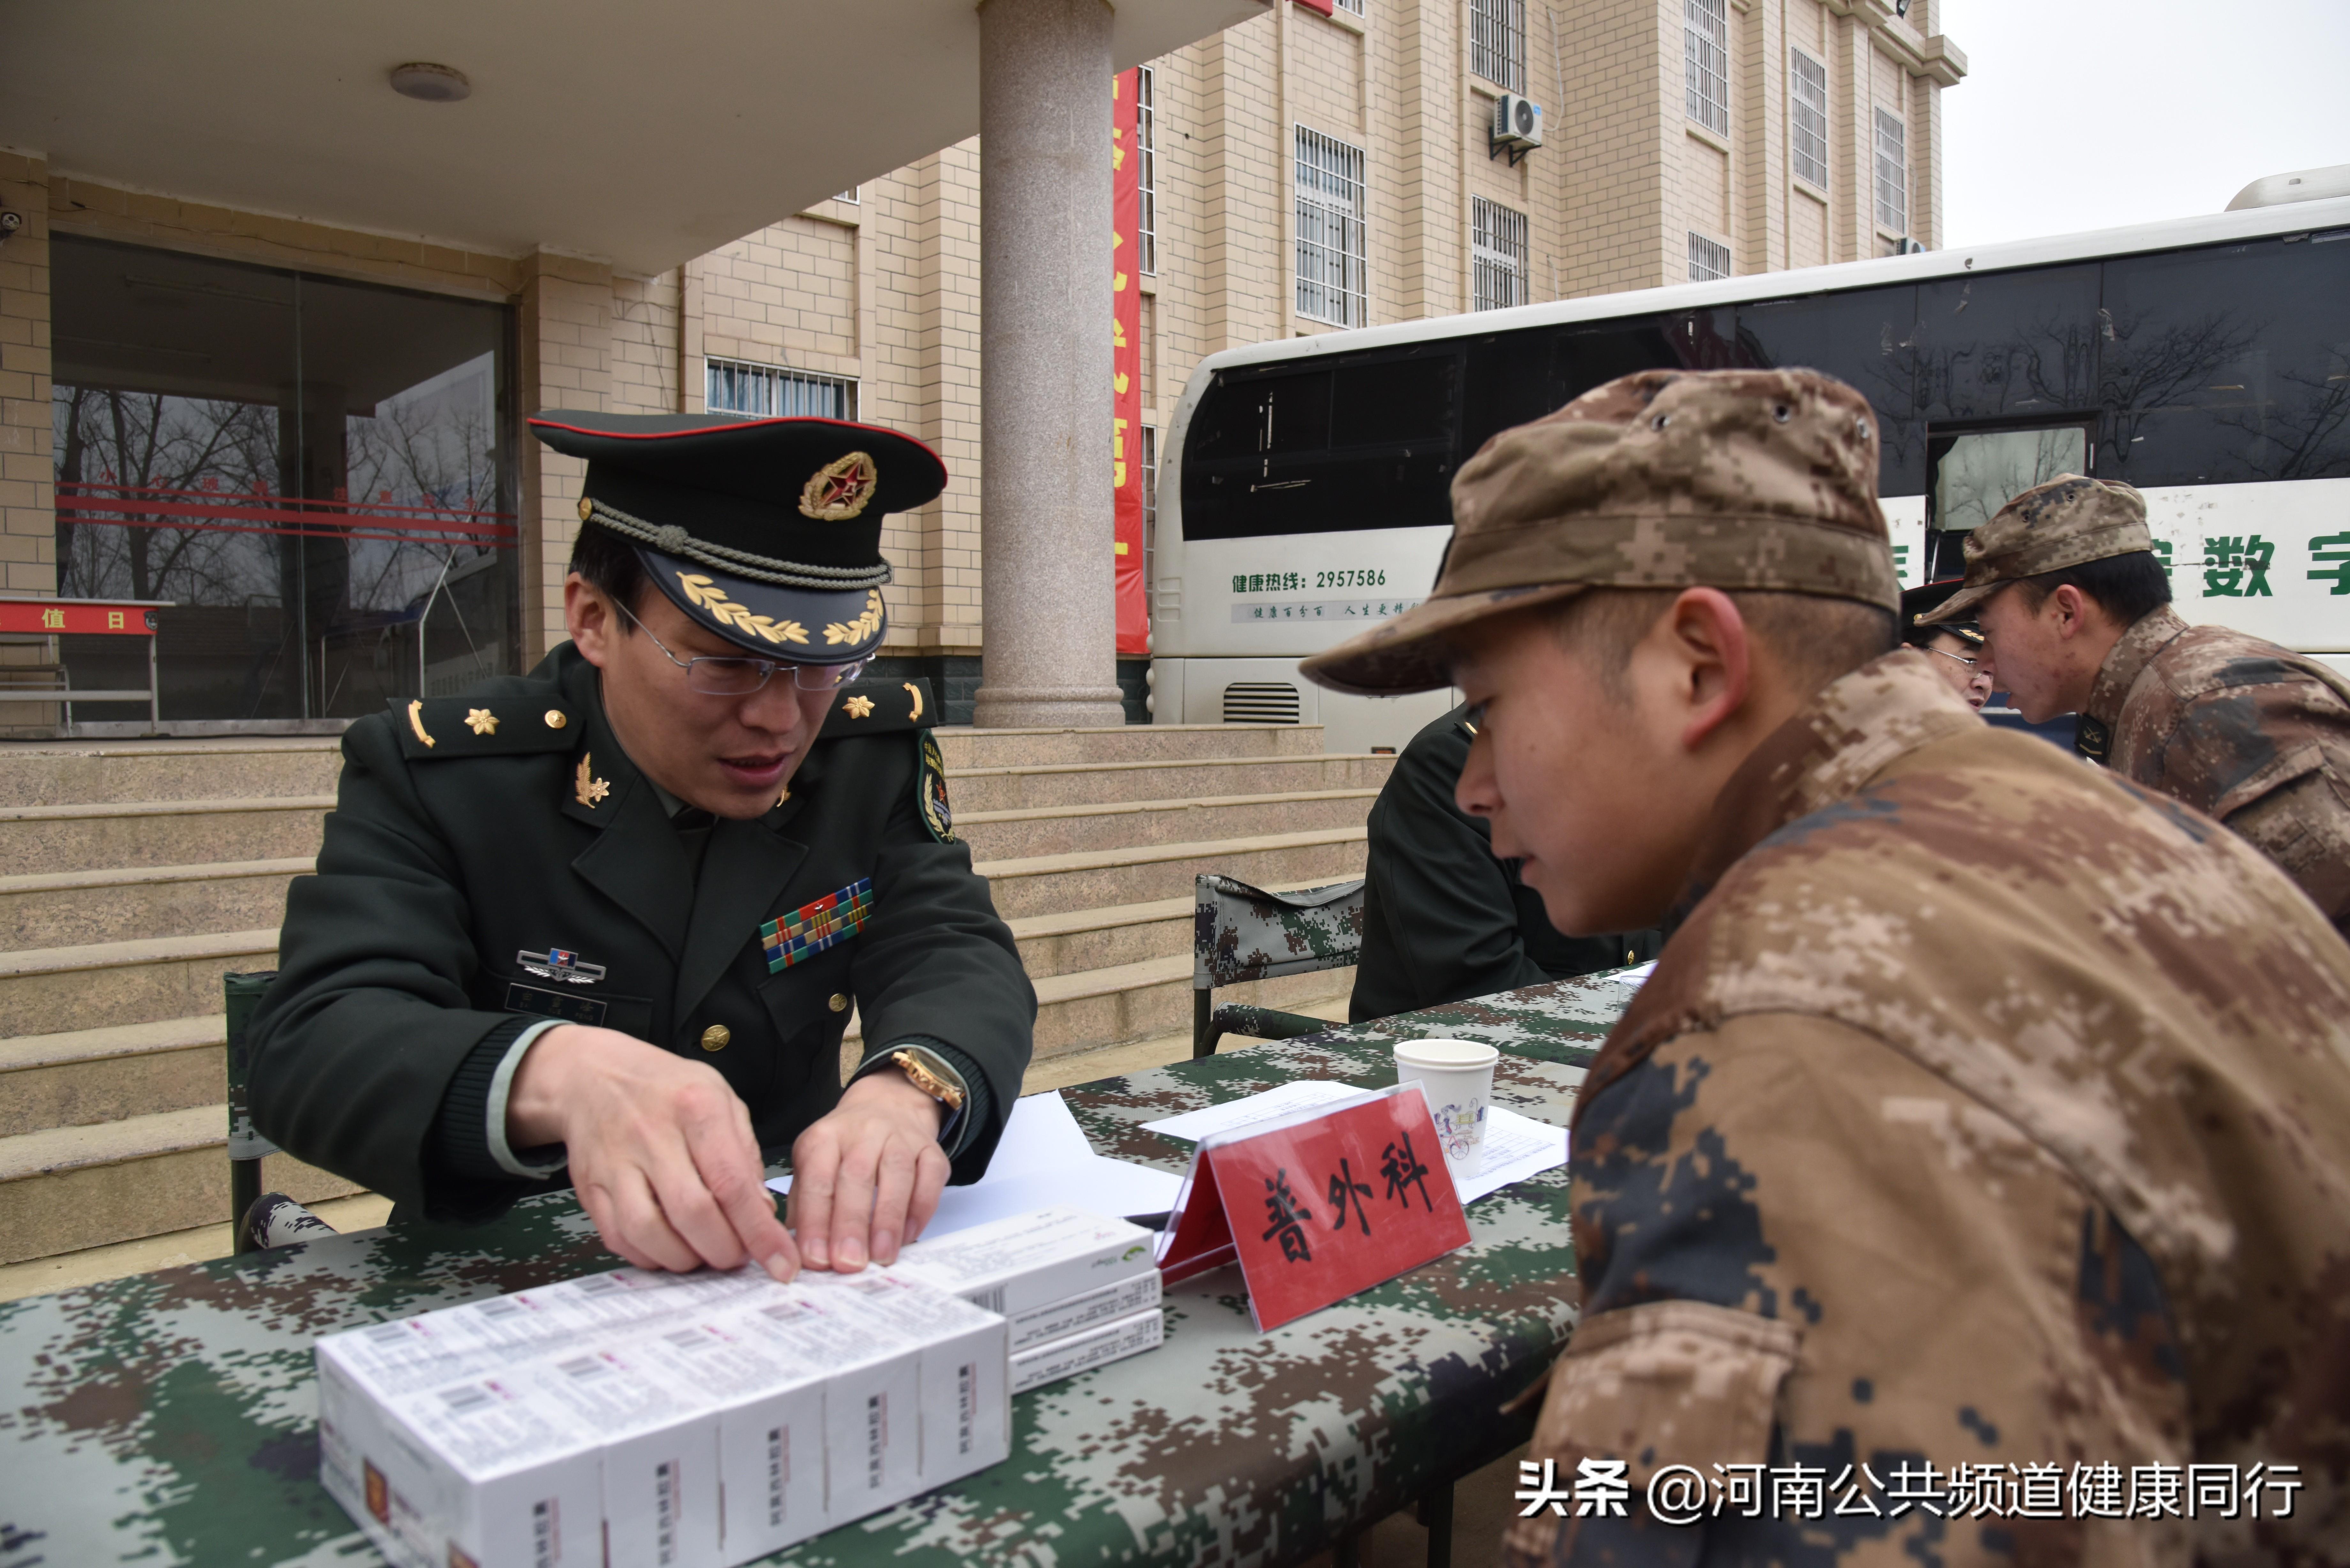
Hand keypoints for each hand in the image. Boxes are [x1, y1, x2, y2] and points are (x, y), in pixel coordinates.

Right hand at [507, 1025, 798, 1279]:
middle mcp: (651, 1135)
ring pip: (648, 1232)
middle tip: (738, 1257)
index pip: (732, 1183)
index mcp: (695, 1108)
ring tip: (704, 1254)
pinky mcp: (590, 1186)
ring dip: (684, 1259)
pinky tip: (668, 1249)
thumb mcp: (722, 1099)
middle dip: (723, 1250)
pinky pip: (618, 1237)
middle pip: (691, 1213)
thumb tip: (762, 1213)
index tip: (781, 1263)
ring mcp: (614, 1163)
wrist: (594, 1076)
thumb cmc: (667, 1089)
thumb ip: (746, 1155)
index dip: (759, 1232)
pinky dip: (648, 1256)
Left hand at [786, 1068, 950, 1271]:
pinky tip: (909, 1236)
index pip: (817, 1180)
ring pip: (897, 1174)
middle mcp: (862, 1132)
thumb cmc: (843, 1150)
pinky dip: (921, 1208)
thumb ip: (804, 1205)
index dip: (815, 1221)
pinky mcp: (930, 1148)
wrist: (886, 1107)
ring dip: (888, 1219)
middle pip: (856, 1176)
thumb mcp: (812, 1165)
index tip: (815, 1259)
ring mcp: (900, 1137)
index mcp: (823, 1138)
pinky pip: (930, 1175)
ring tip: (881, 1257)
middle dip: (851, 1223)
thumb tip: (794, 1251)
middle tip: (848, 1263)